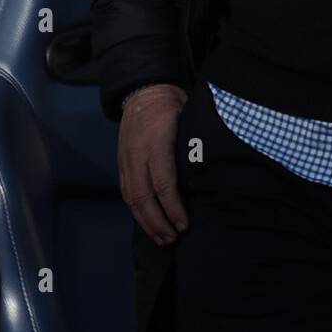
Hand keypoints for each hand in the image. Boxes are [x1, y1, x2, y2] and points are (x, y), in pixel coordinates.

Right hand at [118, 82, 188, 244]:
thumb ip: (193, 145)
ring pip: (132, 198)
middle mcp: (137, 153)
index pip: (163, 182)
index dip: (173, 207)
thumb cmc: (172, 106)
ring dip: (146, 222)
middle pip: (143, 196)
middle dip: (158, 222)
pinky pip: (126, 193)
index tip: (184, 223)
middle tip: (174, 238)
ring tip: (162, 239)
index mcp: (157, 141)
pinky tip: (148, 224)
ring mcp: (126, 160)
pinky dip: (137, 212)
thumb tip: (209, 175)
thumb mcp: (188, 118)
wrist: (143, 92)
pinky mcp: (122, 164)